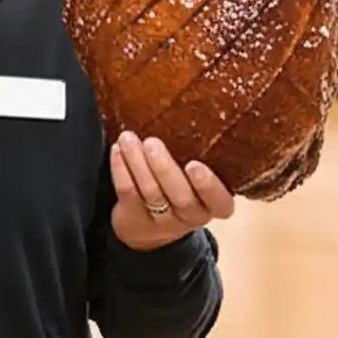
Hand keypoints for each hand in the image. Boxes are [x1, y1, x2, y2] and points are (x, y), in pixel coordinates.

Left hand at [109, 131, 234, 251]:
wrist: (149, 227)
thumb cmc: (180, 189)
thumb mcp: (196, 179)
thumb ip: (199, 155)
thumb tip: (191, 109)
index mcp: (213, 205)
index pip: (220, 202)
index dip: (208, 186)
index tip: (194, 165)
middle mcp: (191, 215)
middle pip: (180, 196)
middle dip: (164, 169)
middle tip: (152, 143)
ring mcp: (162, 221)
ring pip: (151, 192)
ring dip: (137, 162)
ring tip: (128, 138)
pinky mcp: (135, 218)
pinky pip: (128, 192)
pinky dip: (121, 170)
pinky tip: (117, 150)